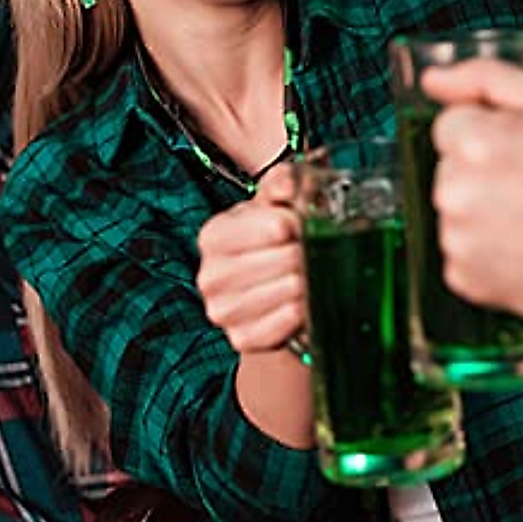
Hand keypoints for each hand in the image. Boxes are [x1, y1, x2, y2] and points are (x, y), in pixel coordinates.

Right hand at [196, 164, 305, 353]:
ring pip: (290, 291)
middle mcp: (209, 274)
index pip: (276, 226)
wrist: (265, 294)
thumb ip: (283, 182)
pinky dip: (301, 313)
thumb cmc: (268, 242)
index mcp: (213, 235)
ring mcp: (222, 310)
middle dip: (308, 254)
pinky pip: (286, 323)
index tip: (301, 227)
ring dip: (310, 284)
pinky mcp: (241, 339)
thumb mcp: (272, 204)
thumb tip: (290, 185)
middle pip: (287, 259)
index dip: (299, 225)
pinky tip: (300, 303)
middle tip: (313, 254)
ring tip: (308, 277)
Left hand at [422, 60, 522, 323]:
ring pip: (457, 206)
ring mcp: (457, 239)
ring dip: (485, 207)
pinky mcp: (465, 277)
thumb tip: (435, 79)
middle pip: (451, 165)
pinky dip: (488, 247)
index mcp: (475, 143)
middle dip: (485, 168)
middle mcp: (455, 192)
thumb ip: (486, 77)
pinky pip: (463, 248)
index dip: (491, 131)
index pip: (451, 123)